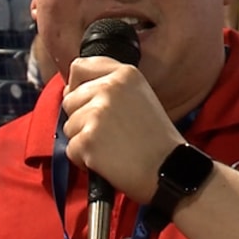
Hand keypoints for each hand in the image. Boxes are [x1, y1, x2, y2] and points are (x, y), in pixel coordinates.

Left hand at [59, 57, 183, 204]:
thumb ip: (108, 85)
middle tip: (111, 133)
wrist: (170, 171)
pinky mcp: (88, 139)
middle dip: (82, 119)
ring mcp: (97, 114)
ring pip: (69, 126)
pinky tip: (108, 161)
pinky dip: (84, 160)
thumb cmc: (155, 139)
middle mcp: (109, 88)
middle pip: (69, 100)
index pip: (78, 67)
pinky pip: (71, 149)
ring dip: (84, 140)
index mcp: (124, 74)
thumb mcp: (139, 96)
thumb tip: (69, 89)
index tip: (89, 102)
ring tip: (113, 147)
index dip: (77, 86)